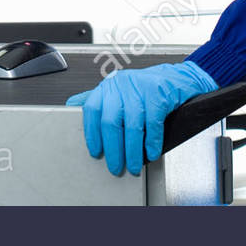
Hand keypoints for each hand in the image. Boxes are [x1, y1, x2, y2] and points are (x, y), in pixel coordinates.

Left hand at [65, 61, 217, 175]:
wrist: (174, 79)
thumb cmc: (144, 88)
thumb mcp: (117, 90)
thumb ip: (97, 99)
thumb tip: (71, 106)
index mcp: (108, 86)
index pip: (92, 109)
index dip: (91, 133)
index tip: (95, 151)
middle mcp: (121, 85)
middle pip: (110, 121)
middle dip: (113, 149)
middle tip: (115, 166)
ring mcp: (140, 89)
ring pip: (132, 126)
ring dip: (132, 151)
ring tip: (133, 165)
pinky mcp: (158, 95)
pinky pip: (153, 124)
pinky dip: (152, 142)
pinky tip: (151, 153)